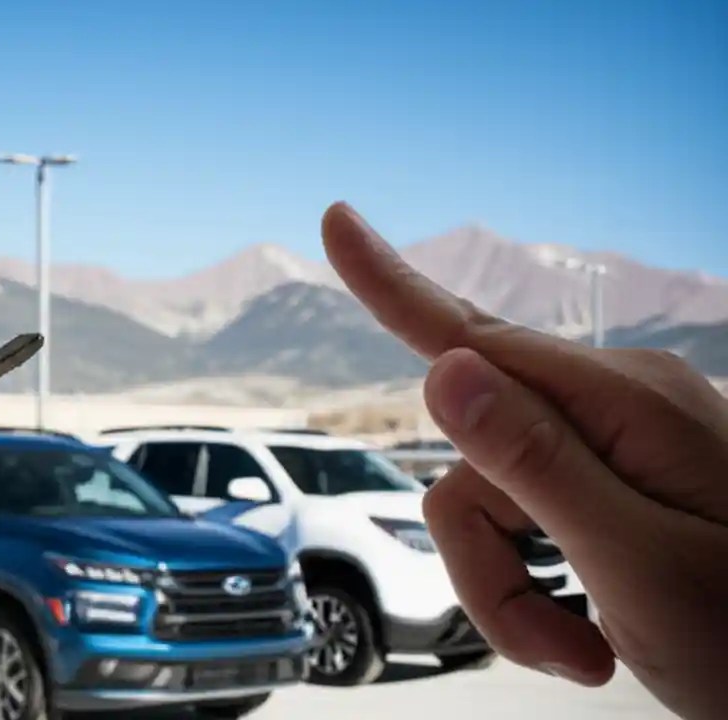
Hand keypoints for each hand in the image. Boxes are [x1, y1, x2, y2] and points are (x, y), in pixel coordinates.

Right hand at [321, 203, 727, 719]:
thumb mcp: (639, 561)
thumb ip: (535, 463)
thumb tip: (443, 374)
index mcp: (625, 404)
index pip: (476, 339)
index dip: (389, 285)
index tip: (334, 219)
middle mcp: (611, 407)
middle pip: (470, 465)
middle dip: (490, 567)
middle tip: (560, 642)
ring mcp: (609, 445)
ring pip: (483, 506)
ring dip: (514, 595)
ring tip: (586, 650)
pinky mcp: (605, 483)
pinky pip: (519, 524)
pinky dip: (536, 591)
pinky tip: (592, 635)